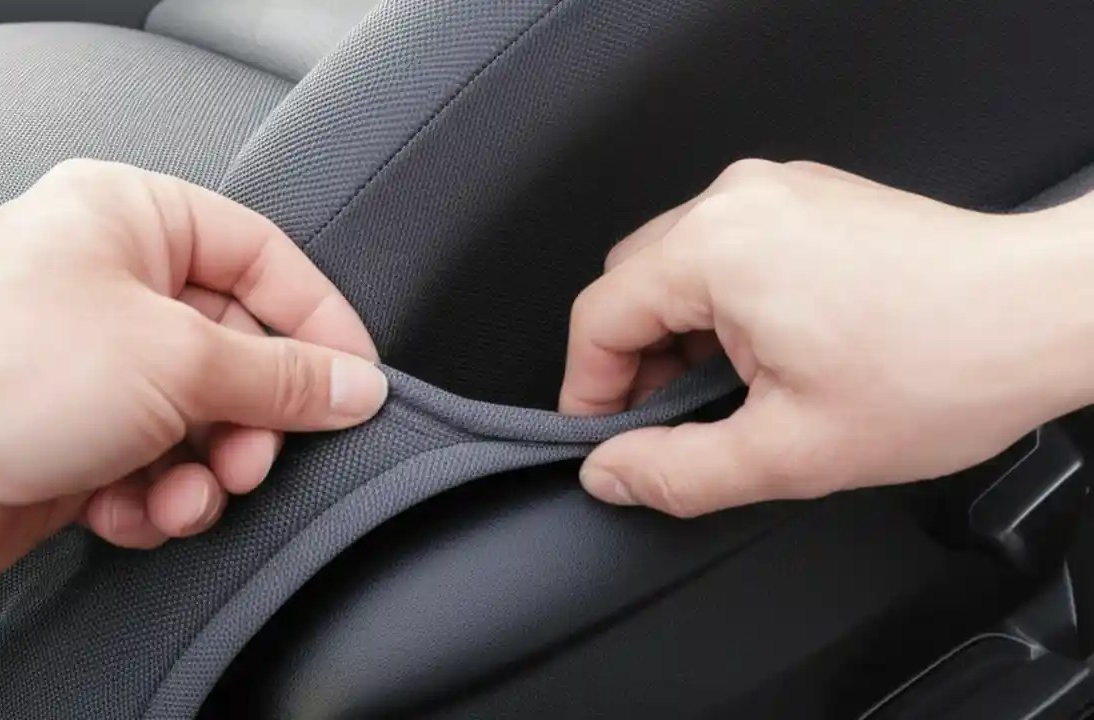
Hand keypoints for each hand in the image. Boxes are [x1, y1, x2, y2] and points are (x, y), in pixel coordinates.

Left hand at [0, 159, 387, 593]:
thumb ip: (280, 376)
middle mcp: (112, 285)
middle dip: (252, 418)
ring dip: (208, 469)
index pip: (263, 257)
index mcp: (132, 219)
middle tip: (255, 454)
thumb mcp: (178, 359)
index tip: (355, 379)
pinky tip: (137, 509)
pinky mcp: (75, 438)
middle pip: (238, 349)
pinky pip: (157, 467)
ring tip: (190, 490)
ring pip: (203, 420)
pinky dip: (158, 498)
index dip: (317, 321)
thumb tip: (352, 384)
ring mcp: (93, 364)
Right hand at [560, 159, 1093, 516]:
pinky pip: (729, 250)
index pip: (599, 318)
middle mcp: (737, 201)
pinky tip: (767, 355)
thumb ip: (678, 472)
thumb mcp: (791, 451)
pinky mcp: (808, 199)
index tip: (604, 441)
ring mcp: (777, 192)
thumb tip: (612, 475)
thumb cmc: (945, 365)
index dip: (588, 392)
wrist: (1048, 313)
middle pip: (632, 286)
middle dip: (635, 364)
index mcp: (716, 248)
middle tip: (668, 429)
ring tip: (733, 395)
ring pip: (679, 268)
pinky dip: (725, 306)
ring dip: (683, 336)